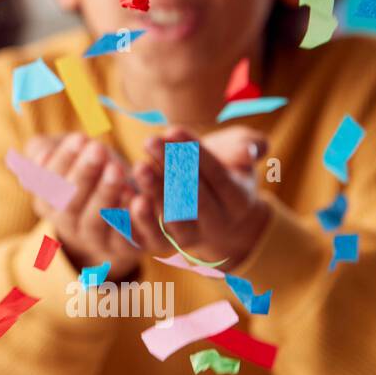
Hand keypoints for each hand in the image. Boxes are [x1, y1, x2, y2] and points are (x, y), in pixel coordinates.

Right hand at [23, 133, 141, 280]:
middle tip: (98, 148)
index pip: (48, 182)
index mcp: (47, 202)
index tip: (80, 137)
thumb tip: (40, 153)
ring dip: (104, 195)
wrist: (122, 208)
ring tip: (116, 168)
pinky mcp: (121, 250)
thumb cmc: (92, 171)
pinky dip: (129, 219)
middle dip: (83, 174)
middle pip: (69, 203)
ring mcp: (92, 240)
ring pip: (93, 222)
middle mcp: (66, 224)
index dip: (63, 160)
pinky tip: (138, 196)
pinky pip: (122, 239)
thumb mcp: (68, 156)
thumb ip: (46, 150)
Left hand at [130, 126, 270, 265]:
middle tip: (149, 141)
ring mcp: (193, 237)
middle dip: (171, 167)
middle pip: (194, 196)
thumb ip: (245, 147)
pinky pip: (153, 234)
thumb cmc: (224, 170)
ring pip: (174, 217)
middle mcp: (218, 223)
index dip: (195, 153)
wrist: (215, 213)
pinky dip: (139, 217)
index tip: (172, 129)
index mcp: (239, 200)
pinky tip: (124, 194)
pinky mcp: (168, 245)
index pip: (217, 175)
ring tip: (138, 167)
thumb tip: (250, 149)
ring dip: (155, 192)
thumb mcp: (238, 156)